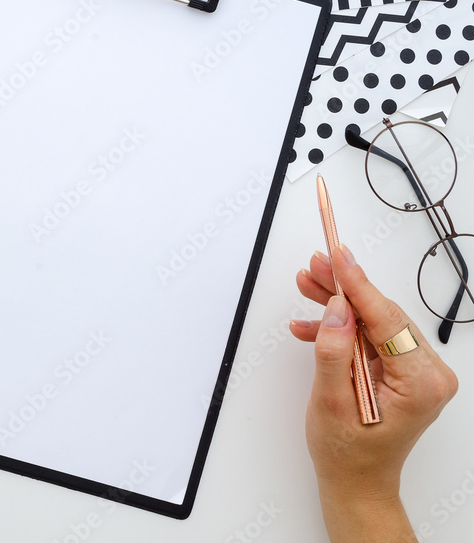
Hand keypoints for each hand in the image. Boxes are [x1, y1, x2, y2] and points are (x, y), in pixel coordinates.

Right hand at [292, 244, 456, 540]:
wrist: (356, 481)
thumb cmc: (347, 452)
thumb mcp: (331, 402)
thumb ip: (333, 351)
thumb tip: (336, 308)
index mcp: (420, 383)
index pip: (386, 318)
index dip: (357, 284)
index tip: (338, 256)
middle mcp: (429, 374)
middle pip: (383, 314)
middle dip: (344, 289)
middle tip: (315, 265)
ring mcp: (418, 372)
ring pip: (376, 321)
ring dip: (340, 305)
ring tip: (308, 284)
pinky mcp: (404, 371)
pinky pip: (372, 337)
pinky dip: (342, 328)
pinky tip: (311, 325)